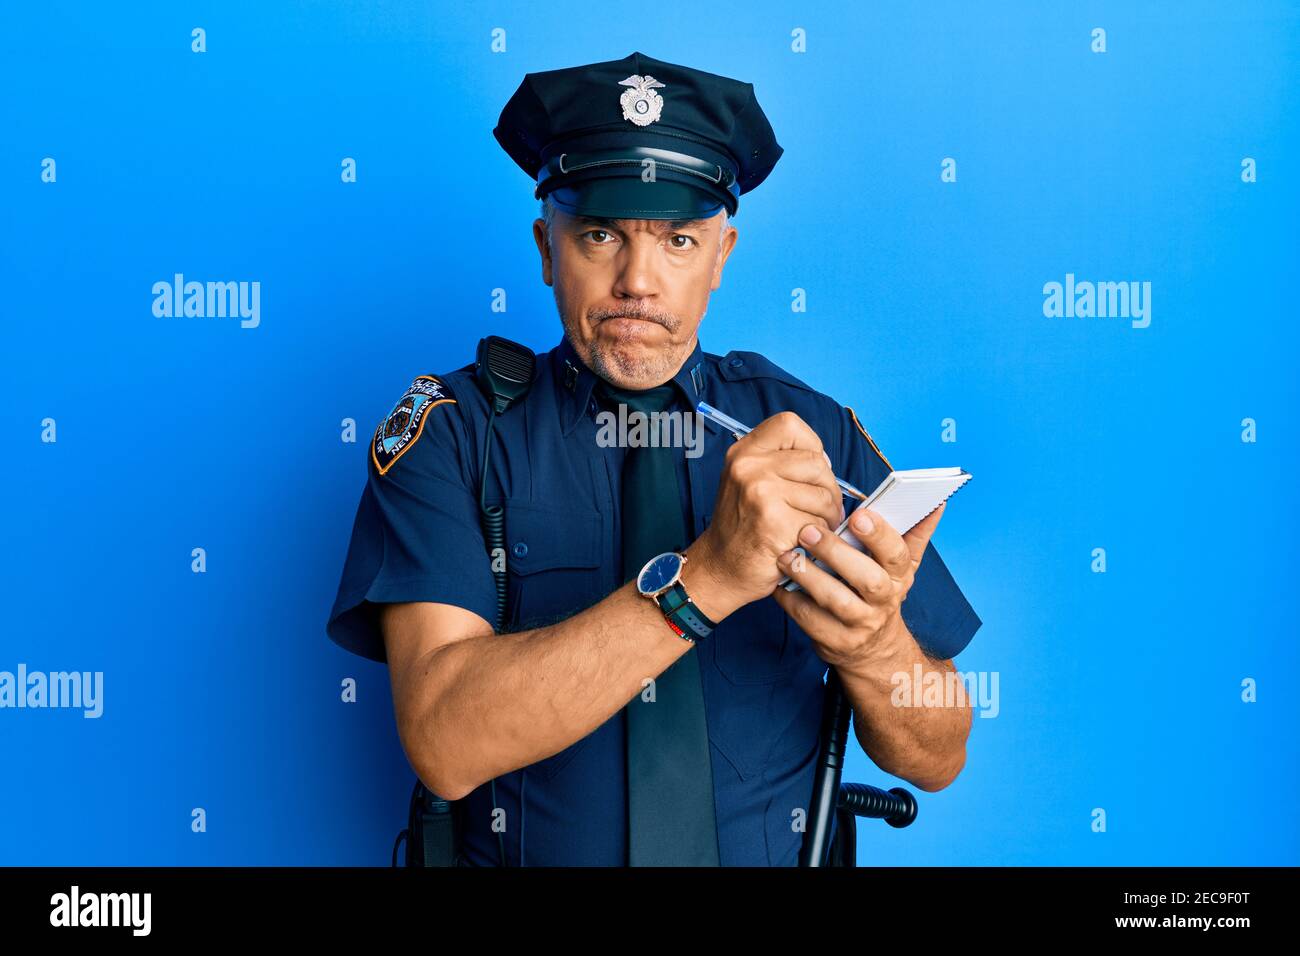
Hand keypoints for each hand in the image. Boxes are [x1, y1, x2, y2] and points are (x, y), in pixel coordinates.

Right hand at [684, 412, 844, 619]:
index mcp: (744, 452)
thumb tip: (825, 461)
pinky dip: (817, 538)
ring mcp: (760, 494)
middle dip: (828, 490)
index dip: (810, 445)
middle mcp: (749, 467)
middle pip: (816, 463)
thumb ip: (781, 463)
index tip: (809, 470)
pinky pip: (819, 524)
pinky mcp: (774, 523)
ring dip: (826, 517)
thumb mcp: (750, 481)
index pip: (789, 425)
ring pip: (823, 495)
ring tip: (809, 529)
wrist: (719, 568)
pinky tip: (801, 544)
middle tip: (819, 510)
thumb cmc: (743, 527)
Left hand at [771, 501, 946, 671]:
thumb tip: (937, 503)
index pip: (897, 554)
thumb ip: (915, 534)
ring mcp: (860, 625)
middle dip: (837, 553)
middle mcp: (884, 601)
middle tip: (808, 530)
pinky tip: (777, 582)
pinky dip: (791, 600)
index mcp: (899, 576)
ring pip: (836, 601)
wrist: (874, 650)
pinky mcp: (835, 642)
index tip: (858, 515)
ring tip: (787, 556)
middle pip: (866, 578)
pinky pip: (810, 620)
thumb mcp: (902, 567)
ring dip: (809, 577)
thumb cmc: (881, 593)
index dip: (879, 535)